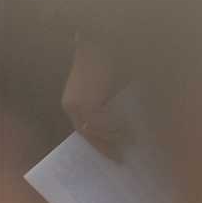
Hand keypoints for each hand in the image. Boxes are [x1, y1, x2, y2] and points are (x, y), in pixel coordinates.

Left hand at [61, 38, 126, 161]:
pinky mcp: (84, 104)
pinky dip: (114, 127)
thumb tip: (122, 132)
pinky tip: (128, 128)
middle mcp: (70, 106)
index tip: (113, 155)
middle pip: (88, 135)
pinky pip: (101, 124)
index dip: (99, 144)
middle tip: (121, 159)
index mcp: (73, 103)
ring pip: (96, 131)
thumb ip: (110, 109)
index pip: (85, 131)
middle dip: (105, 148)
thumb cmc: (109, 64)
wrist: (101, 43)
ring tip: (131, 140)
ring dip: (114, 137)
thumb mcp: (108, 91)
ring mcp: (75, 106)